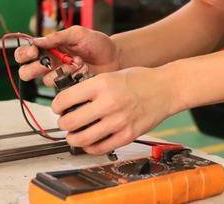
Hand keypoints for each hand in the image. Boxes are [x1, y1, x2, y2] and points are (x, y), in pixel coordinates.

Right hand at [13, 26, 120, 84]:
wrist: (115, 57)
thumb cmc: (97, 43)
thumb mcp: (78, 33)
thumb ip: (58, 36)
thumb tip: (38, 40)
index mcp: (49, 47)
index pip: (25, 52)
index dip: (24, 53)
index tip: (33, 51)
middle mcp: (50, 63)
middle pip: (26, 72)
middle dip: (33, 68)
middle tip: (47, 63)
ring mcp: (59, 76)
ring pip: (45, 80)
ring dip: (59, 71)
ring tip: (75, 62)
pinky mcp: (68, 87)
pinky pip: (61, 88)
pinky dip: (71, 78)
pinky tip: (81, 71)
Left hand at [52, 67, 177, 154]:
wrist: (166, 88)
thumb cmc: (140, 80)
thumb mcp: (111, 75)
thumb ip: (91, 88)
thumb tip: (69, 102)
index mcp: (102, 84)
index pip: (65, 99)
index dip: (56, 105)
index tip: (58, 107)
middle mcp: (108, 103)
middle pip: (70, 122)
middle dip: (63, 123)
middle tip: (65, 121)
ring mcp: (118, 121)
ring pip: (82, 139)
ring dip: (73, 138)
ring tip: (75, 134)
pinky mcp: (127, 135)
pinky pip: (100, 148)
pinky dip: (90, 148)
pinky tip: (90, 141)